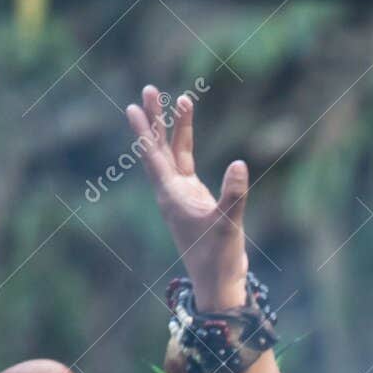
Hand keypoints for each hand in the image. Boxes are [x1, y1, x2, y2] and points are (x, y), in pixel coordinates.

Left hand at [125, 84, 247, 307]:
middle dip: (156, 120)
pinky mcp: (196, 200)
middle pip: (160, 148)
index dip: (144, 132)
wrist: (219, 282)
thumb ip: (233, 196)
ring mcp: (183, 195)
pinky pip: (187, 165)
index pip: (154, 157)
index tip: (133, 107)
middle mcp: (172, 192)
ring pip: (175, 154)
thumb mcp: (228, 226)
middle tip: (149, 90)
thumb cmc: (218, 258)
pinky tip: (188, 130)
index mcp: (172, 196)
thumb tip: (239, 164)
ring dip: (176, 128)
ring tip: (182, 100)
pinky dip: (187, 146)